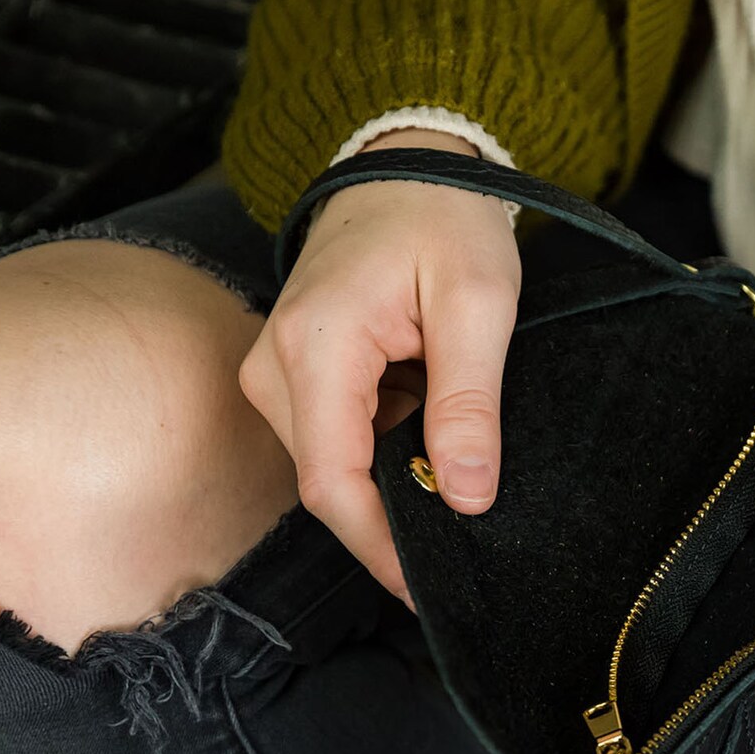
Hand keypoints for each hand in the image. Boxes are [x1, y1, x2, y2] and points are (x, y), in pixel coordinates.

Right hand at [238, 127, 520, 604]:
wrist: (406, 164)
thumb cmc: (443, 218)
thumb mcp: (478, 304)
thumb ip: (469, 402)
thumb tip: (466, 496)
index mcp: (315, 345)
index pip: (333, 480)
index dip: (379, 547)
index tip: (428, 589)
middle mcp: (277, 366)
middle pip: (330, 484)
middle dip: (393, 528)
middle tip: (467, 560)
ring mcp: (280, 373)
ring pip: (336, 469)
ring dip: (394, 494)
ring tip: (463, 509)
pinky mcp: (299, 378)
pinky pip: (342, 443)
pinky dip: (390, 463)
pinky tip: (438, 466)